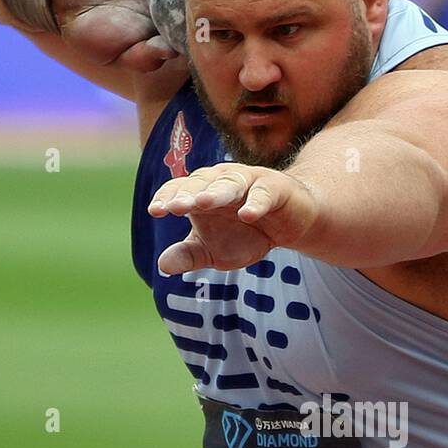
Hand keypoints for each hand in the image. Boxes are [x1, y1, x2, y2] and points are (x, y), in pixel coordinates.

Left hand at [149, 165, 320, 273]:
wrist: (292, 226)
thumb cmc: (248, 234)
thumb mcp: (215, 252)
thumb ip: (190, 256)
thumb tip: (162, 265)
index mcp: (202, 192)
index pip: (180, 190)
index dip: (168, 197)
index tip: (156, 210)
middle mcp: (222, 181)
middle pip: (201, 184)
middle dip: (188, 194)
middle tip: (175, 207)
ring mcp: (249, 182)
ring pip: (229, 183)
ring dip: (216, 192)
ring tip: (202, 203)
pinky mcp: (276, 188)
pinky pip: (263, 193)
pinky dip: (255, 203)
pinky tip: (247, 215)